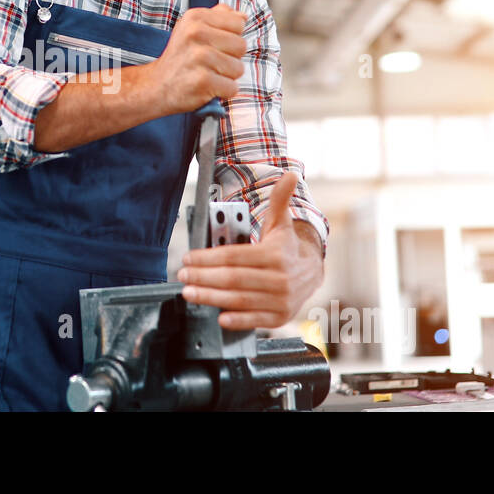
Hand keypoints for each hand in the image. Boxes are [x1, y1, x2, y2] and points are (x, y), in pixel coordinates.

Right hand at [150, 3, 246, 115]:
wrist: (156, 86)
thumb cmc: (179, 57)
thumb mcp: (192, 28)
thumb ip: (218, 17)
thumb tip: (243, 16)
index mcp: (196, 18)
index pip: (238, 23)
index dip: (230, 37)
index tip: (213, 45)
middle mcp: (196, 34)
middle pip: (241, 46)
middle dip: (230, 58)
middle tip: (210, 63)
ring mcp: (199, 57)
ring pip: (239, 68)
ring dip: (226, 76)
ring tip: (207, 74)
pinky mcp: (202, 81)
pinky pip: (232, 88)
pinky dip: (223, 92)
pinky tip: (207, 87)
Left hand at [176, 172, 323, 329]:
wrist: (311, 274)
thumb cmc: (285, 247)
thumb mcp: (281, 222)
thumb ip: (279, 200)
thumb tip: (289, 174)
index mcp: (276, 254)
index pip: (235, 256)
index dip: (209, 257)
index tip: (188, 257)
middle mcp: (280, 278)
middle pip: (234, 278)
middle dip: (204, 277)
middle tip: (182, 275)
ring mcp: (281, 300)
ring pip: (240, 299)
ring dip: (211, 297)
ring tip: (189, 293)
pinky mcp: (279, 317)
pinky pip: (255, 319)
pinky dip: (237, 320)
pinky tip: (219, 317)